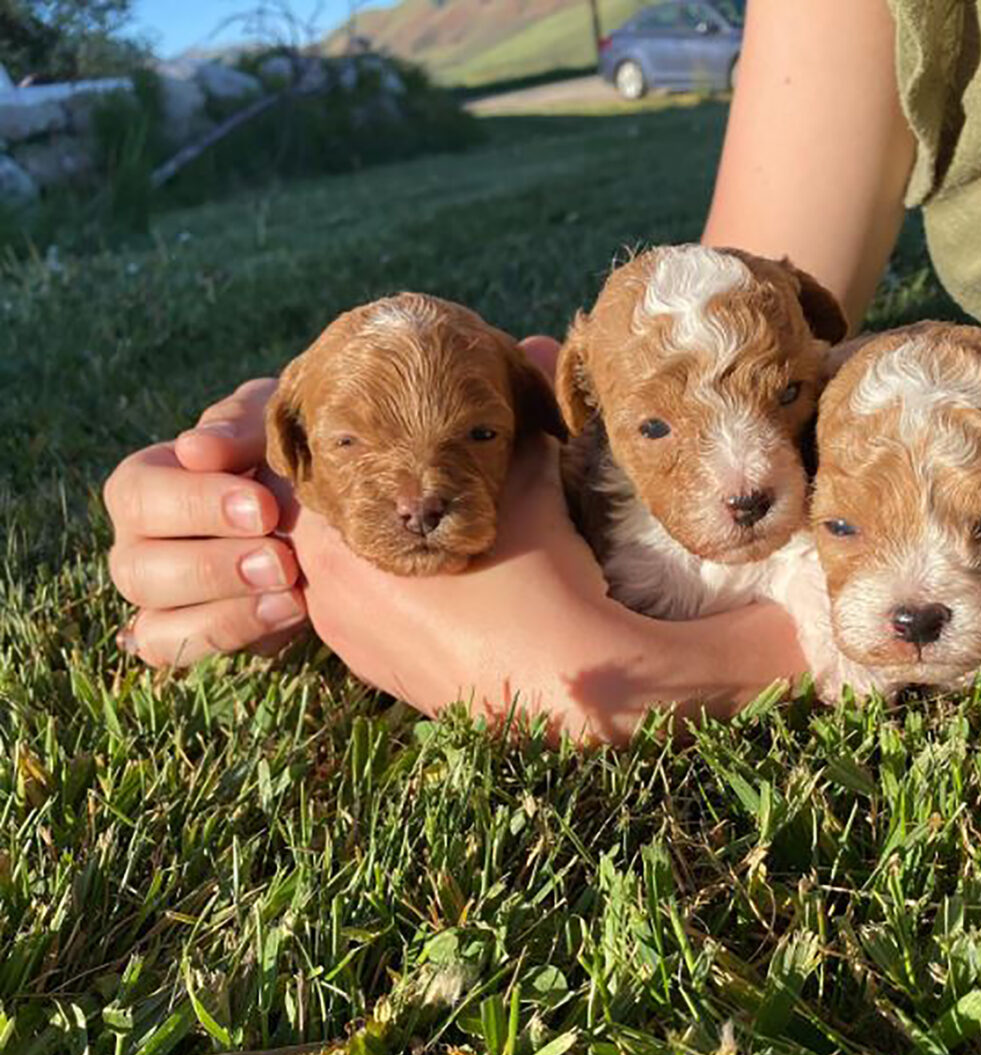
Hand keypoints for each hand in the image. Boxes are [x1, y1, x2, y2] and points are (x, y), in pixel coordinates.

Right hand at [104, 379, 307, 665]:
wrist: (351, 496)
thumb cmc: (298, 442)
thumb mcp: (278, 416)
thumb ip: (241, 426)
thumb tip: (194, 450)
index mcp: (151, 482)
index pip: (136, 496)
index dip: (194, 505)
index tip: (263, 507)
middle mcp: (144, 543)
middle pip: (135, 569)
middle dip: (211, 568)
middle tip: (281, 560)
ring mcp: (167, 598)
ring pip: (155, 622)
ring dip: (224, 610)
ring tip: (292, 591)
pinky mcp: (201, 634)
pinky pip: (184, 652)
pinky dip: (233, 635)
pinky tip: (291, 611)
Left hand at [283, 338, 809, 743]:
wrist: (562, 684)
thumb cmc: (537, 576)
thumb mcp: (526, 479)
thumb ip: (515, 411)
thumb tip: (531, 342)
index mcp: (337, 532)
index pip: (317, 471)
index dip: (357, 451)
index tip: (393, 445)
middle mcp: (323, 588)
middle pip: (328, 523)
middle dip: (367, 501)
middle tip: (415, 486)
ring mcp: (345, 638)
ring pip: (346, 572)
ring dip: (375, 551)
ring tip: (428, 537)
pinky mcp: (372, 674)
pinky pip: (365, 618)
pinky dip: (388, 598)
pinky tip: (438, 591)